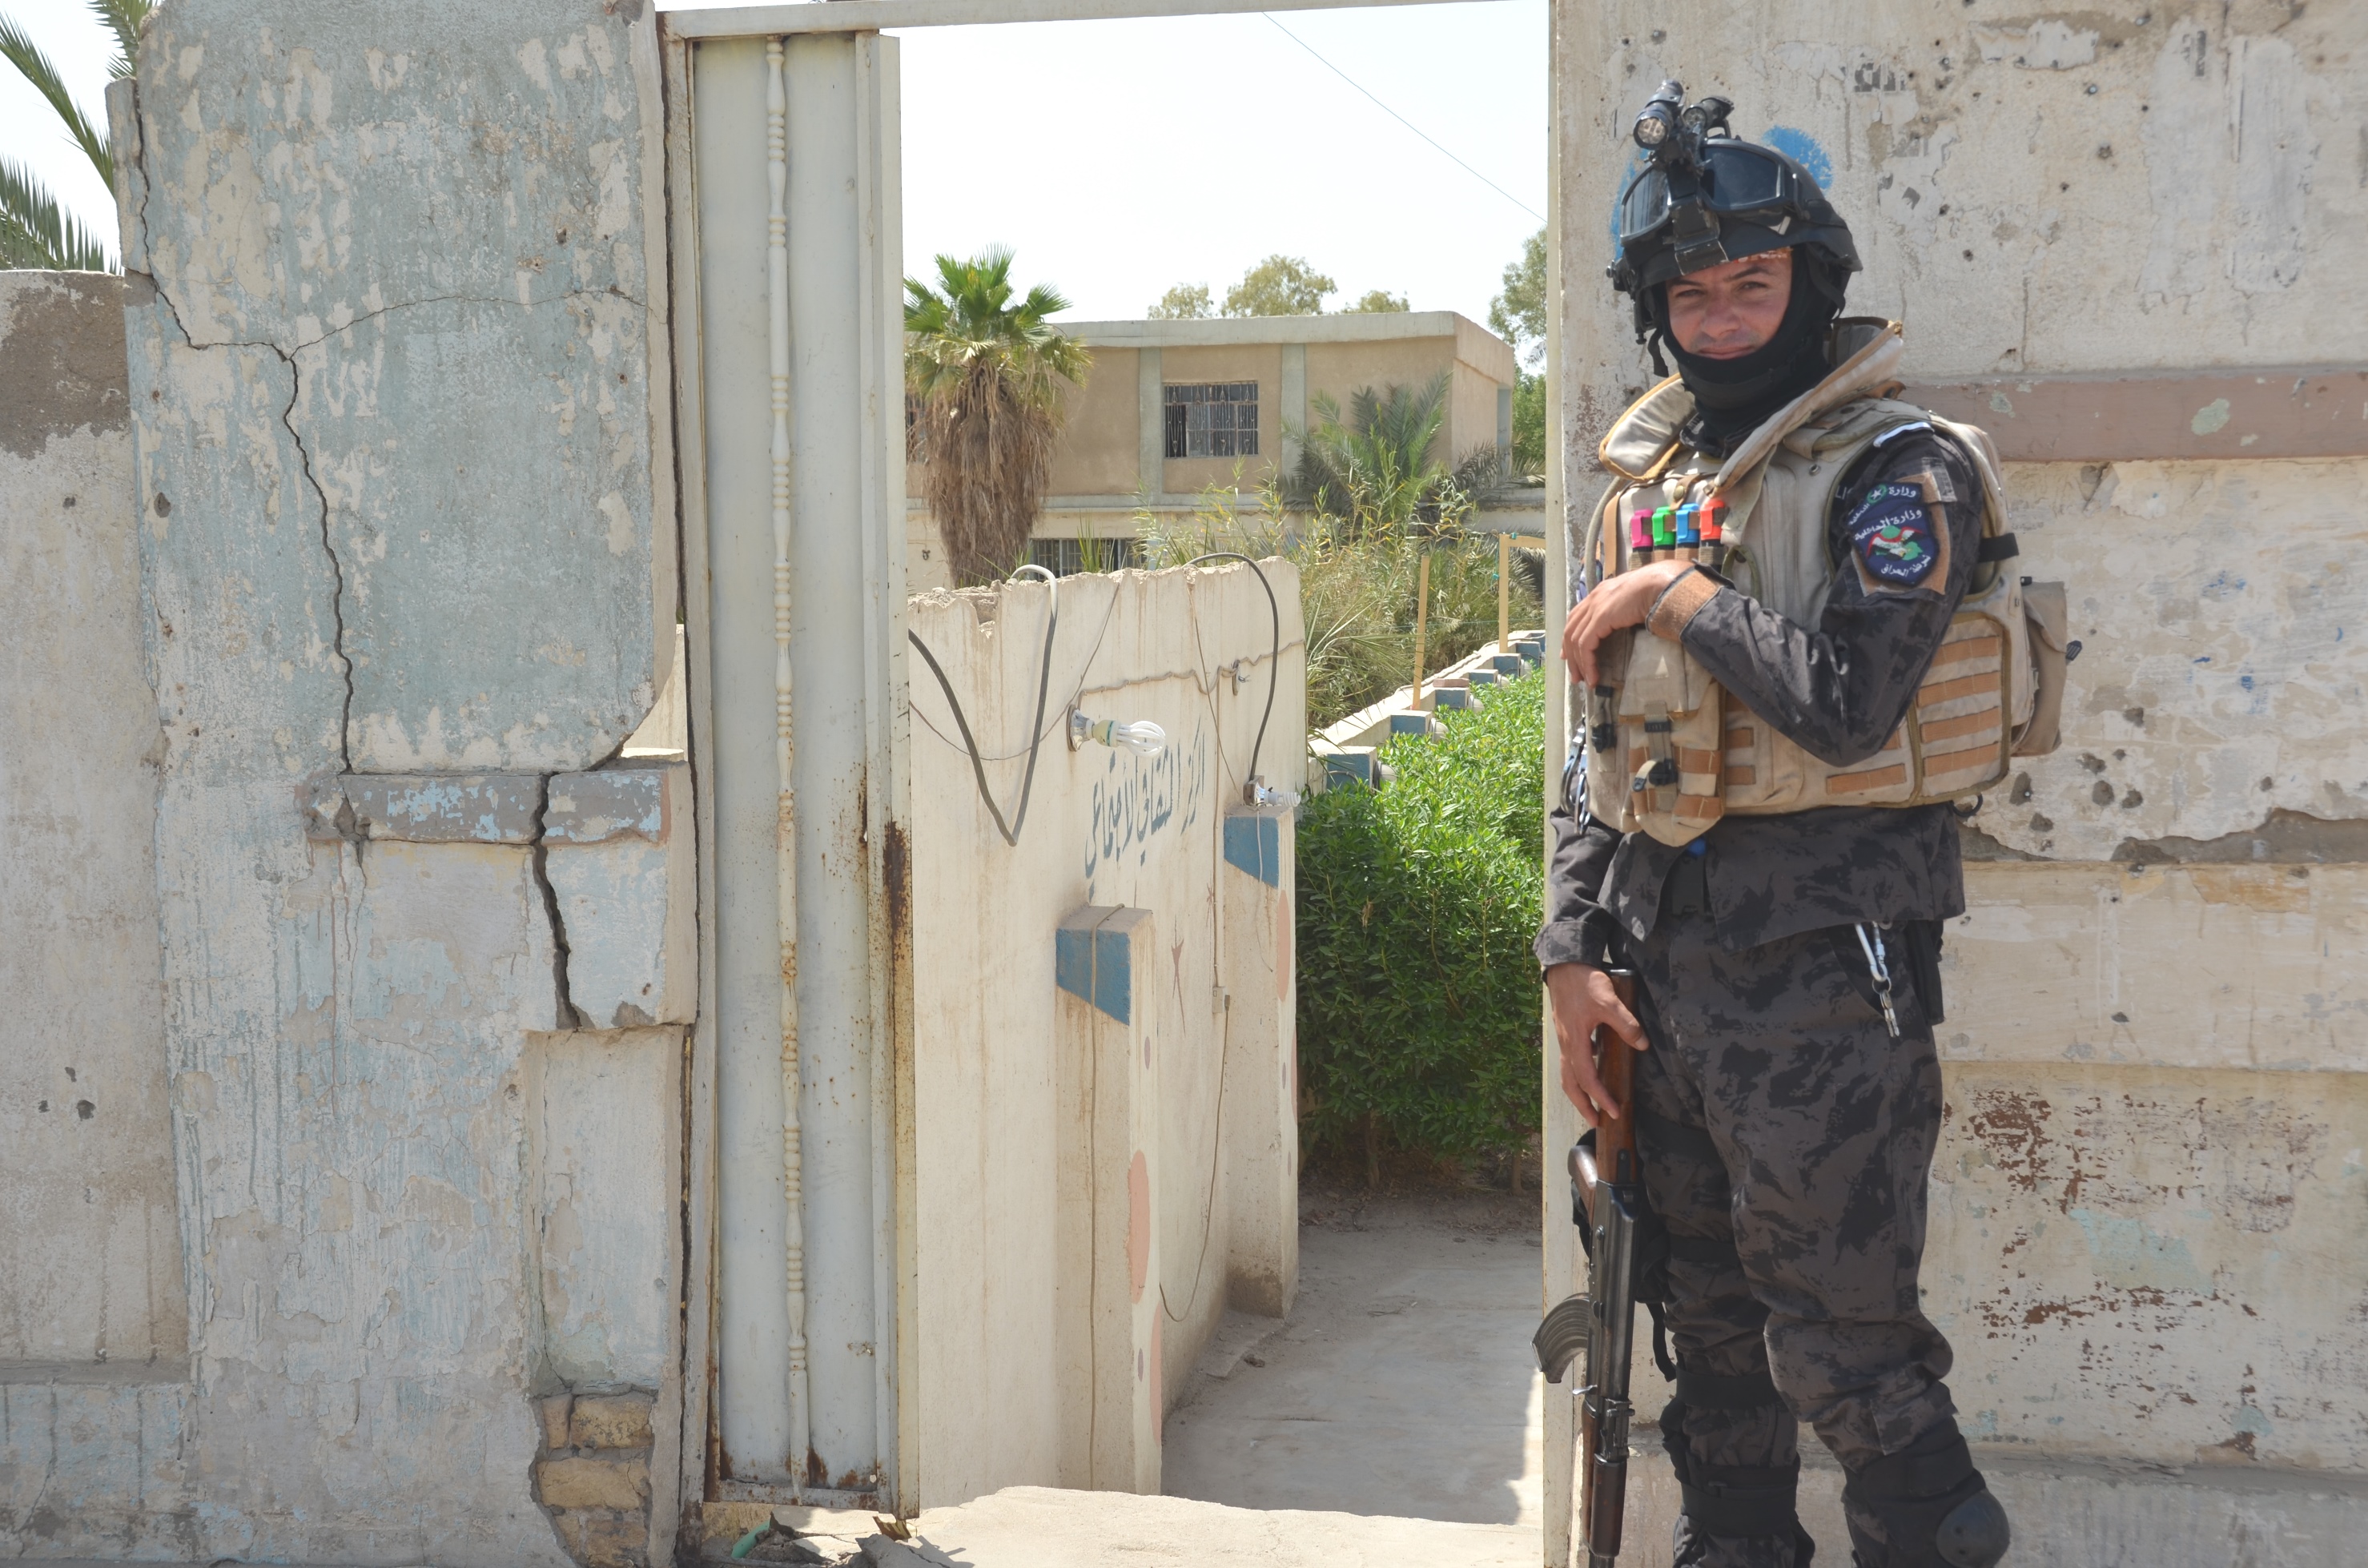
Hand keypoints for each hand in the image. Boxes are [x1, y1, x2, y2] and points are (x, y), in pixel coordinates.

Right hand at [1546, 963, 1647, 1126]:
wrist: (1564, 964)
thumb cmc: (1584, 982)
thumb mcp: (1608, 1001)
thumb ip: (1626, 1023)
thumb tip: (1642, 1044)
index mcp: (1575, 1041)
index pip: (1587, 1078)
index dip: (1599, 1097)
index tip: (1613, 1111)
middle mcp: (1566, 1044)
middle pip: (1570, 1084)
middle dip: (1582, 1105)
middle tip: (1596, 1121)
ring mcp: (1564, 1038)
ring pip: (1567, 1073)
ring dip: (1578, 1092)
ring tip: (1589, 1103)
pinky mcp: (1566, 1031)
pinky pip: (1570, 1060)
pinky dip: (1578, 1072)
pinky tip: (1591, 1066)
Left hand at [1562, 559, 1689, 686]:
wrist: (1660, 584)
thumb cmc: (1655, 591)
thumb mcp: (1632, 601)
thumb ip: (1622, 611)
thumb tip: (1626, 622)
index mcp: (1600, 593)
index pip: (1575, 617)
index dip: (1570, 638)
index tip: (1570, 655)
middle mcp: (1593, 598)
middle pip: (1571, 630)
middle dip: (1571, 655)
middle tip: (1575, 675)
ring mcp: (1595, 607)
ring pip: (1575, 640)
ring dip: (1578, 664)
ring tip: (1586, 680)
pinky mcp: (1600, 618)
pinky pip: (1586, 645)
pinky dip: (1587, 663)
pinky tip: (1593, 676)